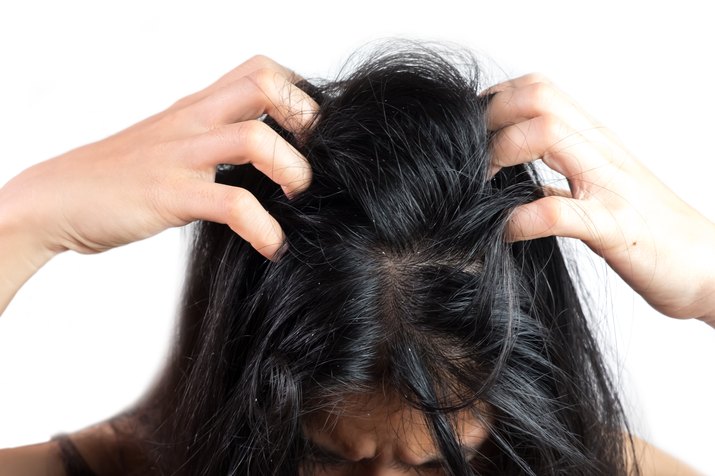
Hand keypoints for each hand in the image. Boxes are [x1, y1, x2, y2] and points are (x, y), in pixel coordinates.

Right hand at [0, 55, 315, 259]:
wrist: (56, 199)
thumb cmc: (119, 176)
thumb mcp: (171, 142)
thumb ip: (212, 137)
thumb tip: (263, 154)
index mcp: (196, 107)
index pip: (259, 70)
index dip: (297, 93)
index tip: (311, 132)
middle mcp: (193, 121)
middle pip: (265, 85)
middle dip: (307, 120)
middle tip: (317, 158)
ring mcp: (181, 155)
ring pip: (256, 141)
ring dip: (294, 171)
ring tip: (301, 199)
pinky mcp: (169, 194)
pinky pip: (233, 204)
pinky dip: (264, 228)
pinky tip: (272, 245)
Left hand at [487, 74, 714, 323]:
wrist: (709, 267)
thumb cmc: (648, 230)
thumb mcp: (595, 190)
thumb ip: (556, 176)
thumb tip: (506, 176)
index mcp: (594, 141)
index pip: (538, 89)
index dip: (494, 102)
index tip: (469, 134)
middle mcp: (601, 151)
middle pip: (537, 98)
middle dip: (490, 120)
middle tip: (468, 159)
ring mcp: (610, 185)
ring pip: (548, 133)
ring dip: (500, 153)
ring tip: (481, 186)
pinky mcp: (616, 227)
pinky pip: (561, 211)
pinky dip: (523, 219)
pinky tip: (506, 231)